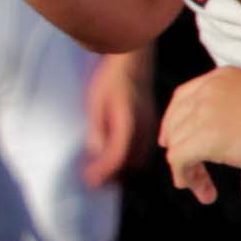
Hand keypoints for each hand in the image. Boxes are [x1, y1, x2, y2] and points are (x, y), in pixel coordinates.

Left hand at [81, 46, 158, 189]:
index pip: (117, 157)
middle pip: (132, 164)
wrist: (133, 59)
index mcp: (130, 123)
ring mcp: (152, 127)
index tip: (88, 181)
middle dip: (113, 177)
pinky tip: (115, 158)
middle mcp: (145, 128)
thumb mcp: (96, 102)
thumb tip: (96, 154)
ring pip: (140, 159)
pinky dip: (130, 159)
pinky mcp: (152, 124)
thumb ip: (97, 129)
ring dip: (123, 170)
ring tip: (101, 173)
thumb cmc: (111, 77)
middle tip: (93, 181)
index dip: (103, 172)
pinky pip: (144, 149)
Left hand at [156, 65, 240, 202]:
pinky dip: (187, 178)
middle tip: (189, 174)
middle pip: (175, 122)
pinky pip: (178, 160)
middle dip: (178, 148)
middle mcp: (207, 90)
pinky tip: (205, 193)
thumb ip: (234, 114)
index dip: (174, 122)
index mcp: (221, 78)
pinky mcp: (205, 137)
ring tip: (204, 190)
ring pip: (176, 144)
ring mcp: (204, 112)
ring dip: (187, 170)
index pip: (183, 98)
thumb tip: (221, 142)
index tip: (172, 143)